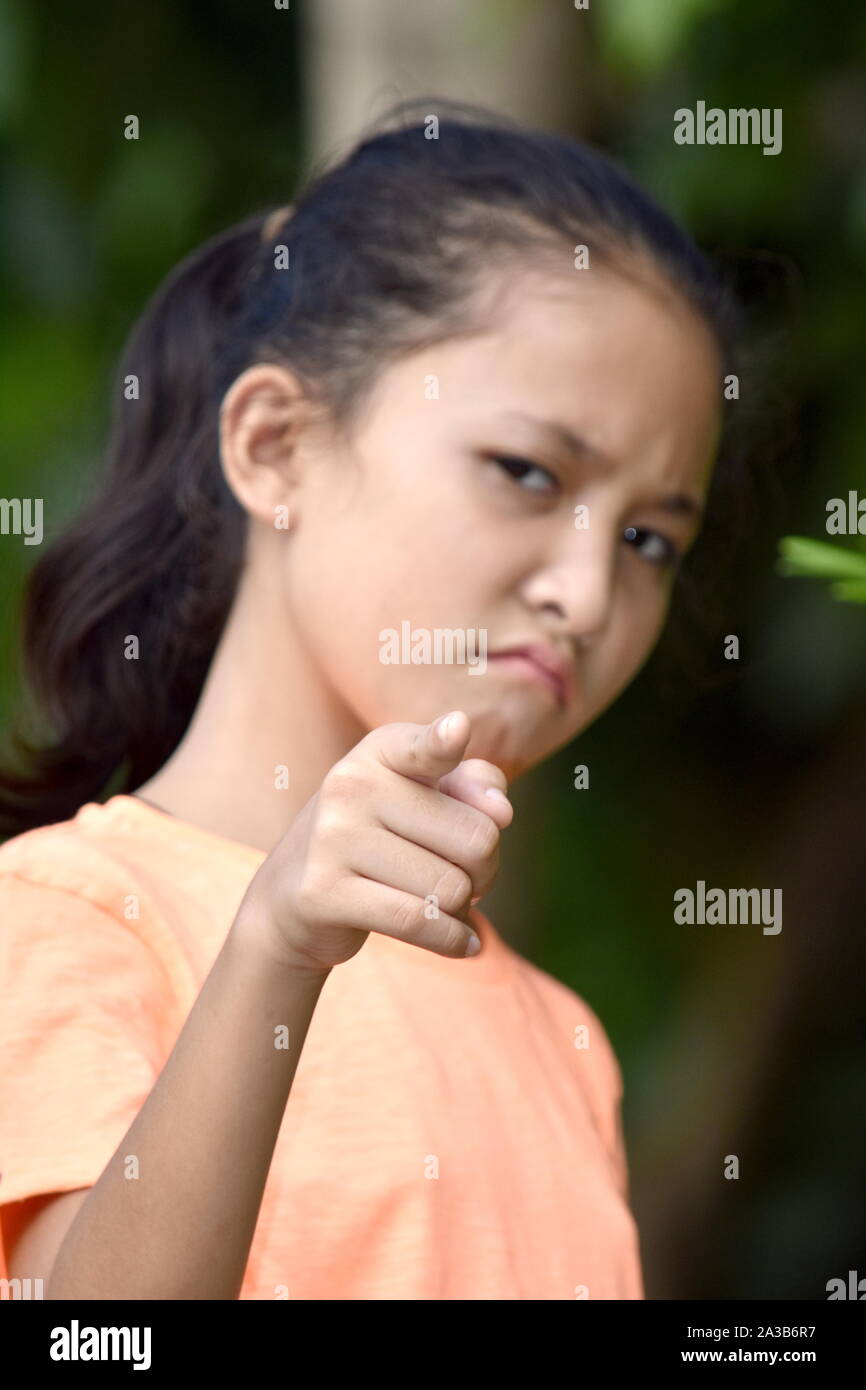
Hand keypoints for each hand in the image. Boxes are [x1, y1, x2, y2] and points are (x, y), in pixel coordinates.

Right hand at [235, 711, 512, 973]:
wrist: (290, 897)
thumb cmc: (378, 840)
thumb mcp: (420, 799)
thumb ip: (473, 786)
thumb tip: (500, 810)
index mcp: (379, 753)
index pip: (424, 748)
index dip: (444, 742)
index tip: (457, 731)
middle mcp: (351, 786)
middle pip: (475, 838)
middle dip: (486, 870)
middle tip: (466, 876)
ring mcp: (332, 838)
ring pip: (450, 887)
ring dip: (462, 907)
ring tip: (443, 903)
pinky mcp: (323, 892)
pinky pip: (418, 921)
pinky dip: (453, 940)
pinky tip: (463, 943)